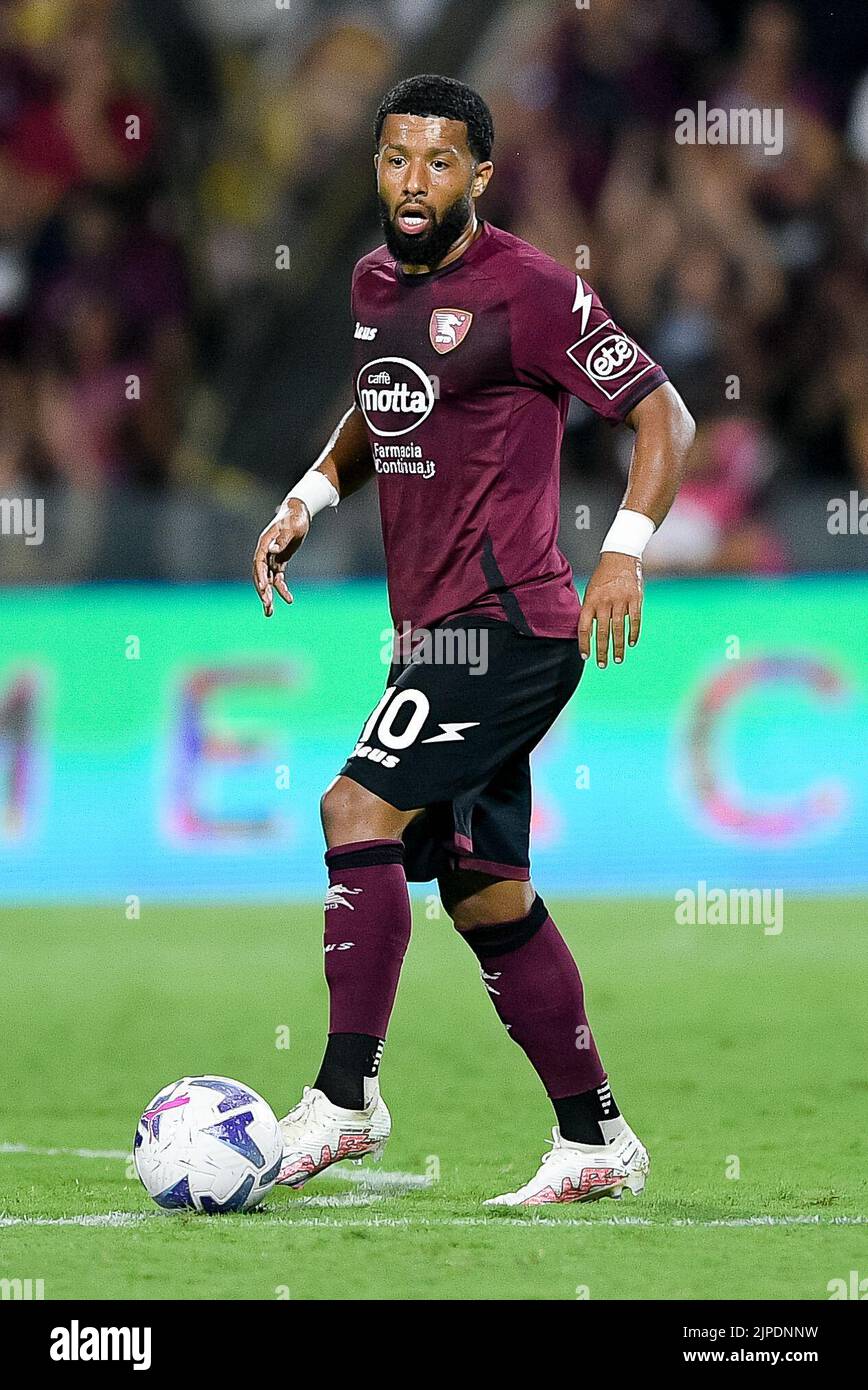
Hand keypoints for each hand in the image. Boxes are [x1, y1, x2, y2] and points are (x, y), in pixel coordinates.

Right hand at [252, 501, 309, 616]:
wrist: (298, 512)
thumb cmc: (295, 517)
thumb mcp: (291, 527)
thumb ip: (281, 539)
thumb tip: (271, 550)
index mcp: (264, 543)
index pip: (259, 562)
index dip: (260, 576)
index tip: (265, 588)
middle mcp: (265, 552)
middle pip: (260, 575)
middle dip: (263, 591)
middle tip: (267, 605)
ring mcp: (271, 558)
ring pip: (267, 580)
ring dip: (268, 596)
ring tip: (269, 613)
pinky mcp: (279, 562)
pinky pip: (278, 579)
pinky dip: (281, 589)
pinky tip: (289, 600)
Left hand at [579, 552, 642, 666]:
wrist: (620, 557)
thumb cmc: (602, 577)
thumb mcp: (590, 591)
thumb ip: (590, 610)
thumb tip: (587, 633)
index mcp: (591, 600)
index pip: (585, 627)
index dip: (585, 643)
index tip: (586, 656)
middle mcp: (605, 601)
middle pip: (603, 632)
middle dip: (602, 651)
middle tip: (603, 665)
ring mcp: (621, 600)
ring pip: (619, 629)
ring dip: (618, 646)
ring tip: (618, 659)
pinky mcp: (635, 598)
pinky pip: (634, 620)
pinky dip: (633, 633)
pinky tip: (631, 643)